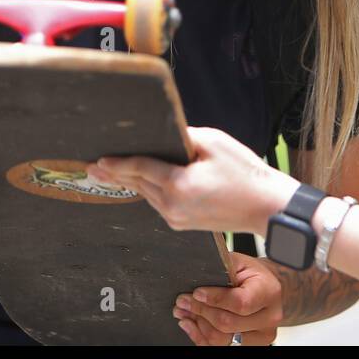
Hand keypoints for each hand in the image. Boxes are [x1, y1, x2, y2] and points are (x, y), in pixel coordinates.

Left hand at [88, 126, 300, 235]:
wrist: (266, 207)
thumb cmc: (245, 172)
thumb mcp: (215, 143)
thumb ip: (184, 138)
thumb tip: (164, 135)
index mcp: (178, 185)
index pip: (140, 169)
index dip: (117, 164)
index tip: (97, 160)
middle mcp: (172, 206)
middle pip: (138, 184)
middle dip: (115, 174)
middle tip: (92, 167)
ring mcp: (176, 218)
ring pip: (146, 195)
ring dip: (130, 183)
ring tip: (109, 172)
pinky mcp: (182, 224)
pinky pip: (159, 203)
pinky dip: (148, 190)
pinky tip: (140, 182)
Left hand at [173, 252, 281, 345]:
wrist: (268, 289)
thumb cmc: (253, 275)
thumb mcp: (239, 262)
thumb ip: (220, 268)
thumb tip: (195, 273)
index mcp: (268, 292)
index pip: (240, 302)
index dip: (215, 299)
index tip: (197, 293)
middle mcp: (269, 317)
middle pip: (228, 323)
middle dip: (200, 311)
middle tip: (183, 301)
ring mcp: (261, 335)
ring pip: (222, 339)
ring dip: (198, 326)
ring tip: (184, 313)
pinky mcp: (252, 345)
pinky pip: (221, 347)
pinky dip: (202, 337)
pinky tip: (192, 325)